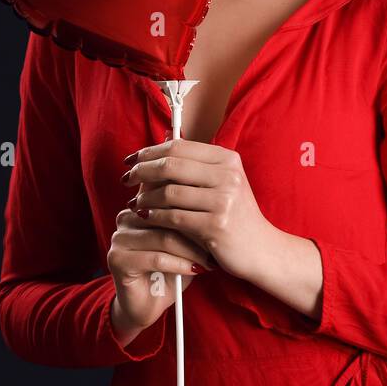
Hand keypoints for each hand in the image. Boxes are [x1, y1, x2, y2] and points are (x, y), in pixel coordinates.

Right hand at [107, 206, 213, 334]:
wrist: (150, 304)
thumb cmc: (171, 269)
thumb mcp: (186, 242)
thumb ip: (191, 222)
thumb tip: (216, 207)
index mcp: (141, 205)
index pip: (169, 196)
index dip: (195, 207)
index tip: (220, 219)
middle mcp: (126, 217)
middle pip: (168, 216)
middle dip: (196, 231)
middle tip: (218, 243)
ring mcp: (119, 238)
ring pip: (163, 237)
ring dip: (191, 251)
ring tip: (209, 261)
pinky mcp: (117, 259)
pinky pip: (156, 258)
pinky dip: (179, 264)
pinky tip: (195, 270)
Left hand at [121, 137, 273, 282]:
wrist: (261, 249)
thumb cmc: (236, 215)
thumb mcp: (222, 182)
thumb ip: (194, 162)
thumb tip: (164, 136)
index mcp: (228, 159)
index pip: (179, 147)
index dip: (149, 152)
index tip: (130, 160)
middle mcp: (228, 176)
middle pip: (171, 165)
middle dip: (141, 172)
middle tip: (125, 180)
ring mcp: (223, 201)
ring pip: (168, 192)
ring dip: (144, 198)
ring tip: (135, 203)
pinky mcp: (215, 225)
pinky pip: (173, 217)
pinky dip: (155, 217)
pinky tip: (146, 218)